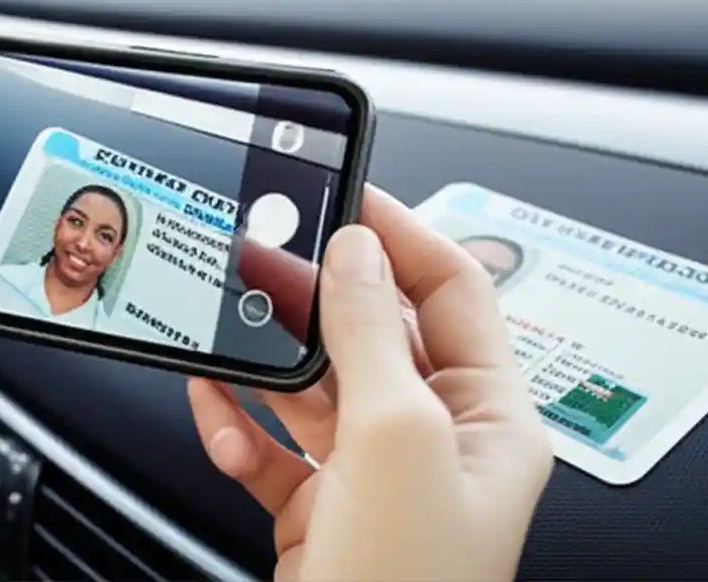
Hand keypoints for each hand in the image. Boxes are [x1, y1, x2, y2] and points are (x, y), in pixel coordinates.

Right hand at [189, 185, 552, 580]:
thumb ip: (374, 335)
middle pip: (374, 333)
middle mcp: (437, 444)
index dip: (400, 233)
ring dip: (265, 361)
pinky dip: (240, 427)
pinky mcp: (320, 515)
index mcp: (490, 417)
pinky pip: (274, 449)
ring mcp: (375, 480)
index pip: (453, 291)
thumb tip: (356, 253)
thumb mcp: (396, 438)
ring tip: (224, 324)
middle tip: (261, 255)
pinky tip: (217, 412)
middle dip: (314, 294)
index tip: (345, 192)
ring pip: (315, 390)